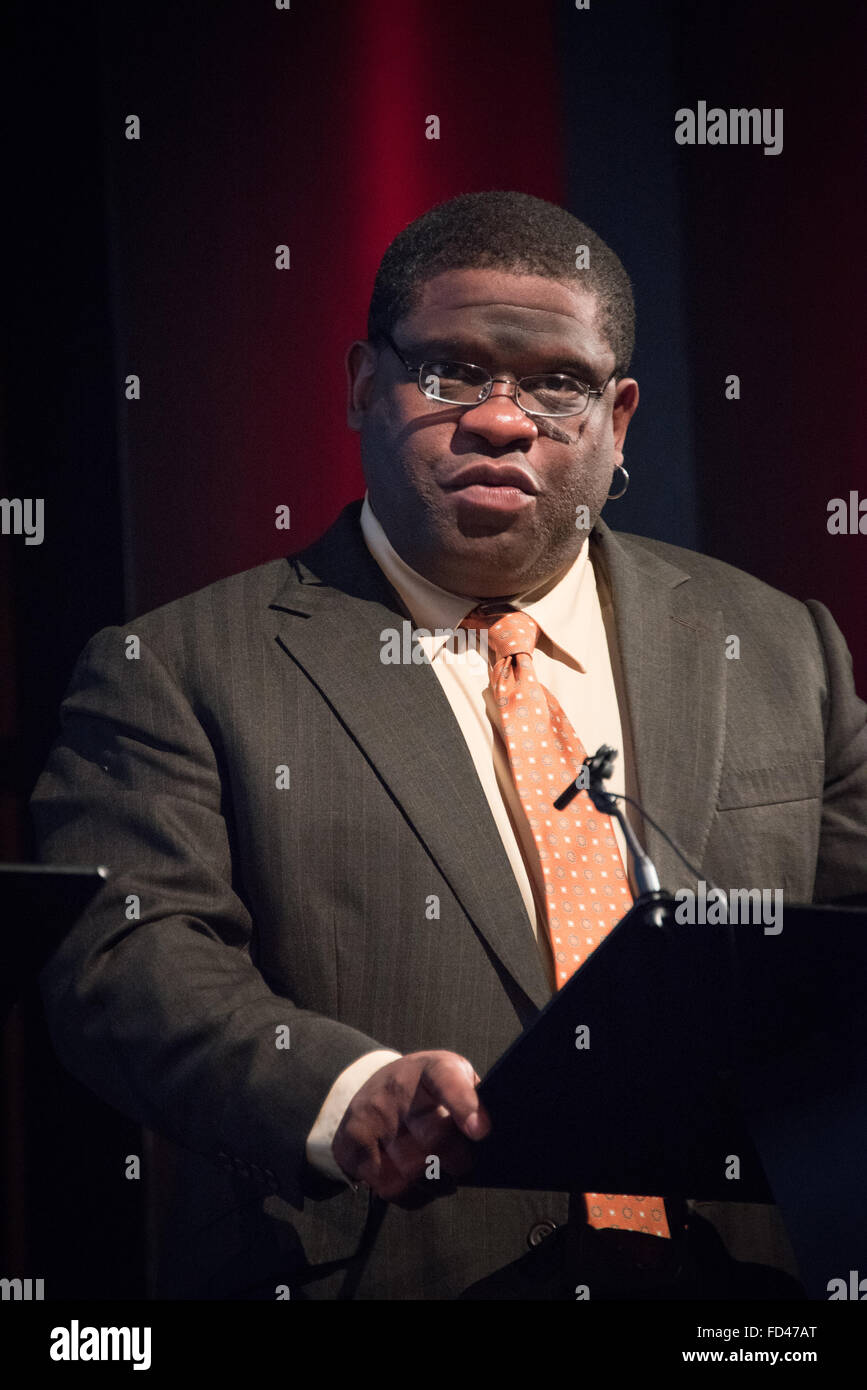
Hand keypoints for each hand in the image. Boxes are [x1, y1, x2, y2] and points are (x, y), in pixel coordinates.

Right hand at [332, 1050, 491, 1202]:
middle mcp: (396, 1090)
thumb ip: (473, 1097)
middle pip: (435, 1140)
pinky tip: (417, 1184)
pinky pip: (390, 1188)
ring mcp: (370, 1117)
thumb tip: (488, 1134)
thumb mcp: (452, 1076)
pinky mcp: (352, 1145)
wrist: (372, 1087)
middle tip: (463, 1165)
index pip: (446, 1080)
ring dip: (436, 1185)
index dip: (464, 1105)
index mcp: (430, 1068)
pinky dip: (412, 1195)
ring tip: (443, 1179)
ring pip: (412, 1172)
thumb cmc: (424, 1089)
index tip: (480, 1131)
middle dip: (458, 1162)